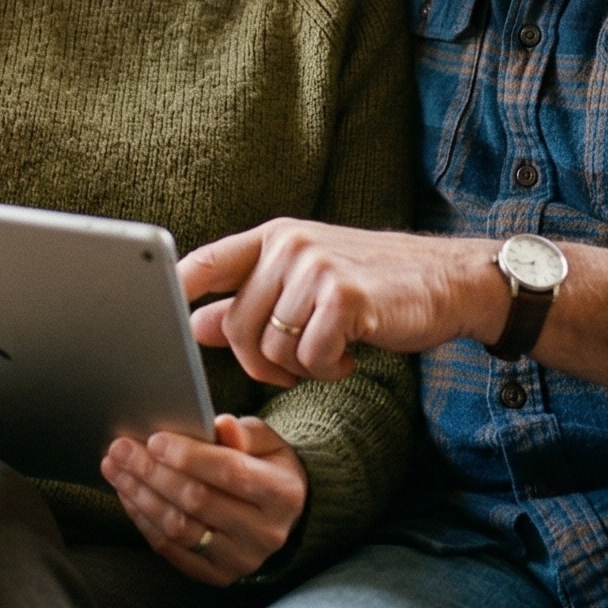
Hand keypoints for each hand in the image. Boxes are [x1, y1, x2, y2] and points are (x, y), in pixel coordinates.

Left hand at [101, 415, 308, 584]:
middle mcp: (265, 533)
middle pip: (197, 501)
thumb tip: (221, 426)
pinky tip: (128, 496)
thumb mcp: (268, 443)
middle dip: (152, 472)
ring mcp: (241, 560)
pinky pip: (171, 551)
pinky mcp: (218, 576)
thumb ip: (246, 433)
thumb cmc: (267, 468)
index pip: (230, 472)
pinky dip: (144, 522)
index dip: (189, 456)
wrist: (281, 516)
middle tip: (121, 449)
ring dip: (140, 497)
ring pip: (179, 528)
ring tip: (116, 470)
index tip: (154, 439)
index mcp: (283, 494)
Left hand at [180, 219, 501, 385]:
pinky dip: (327, 371)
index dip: (174, 294)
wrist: (448, 281)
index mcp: (274, 237)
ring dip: (296, 369)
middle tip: (296, 367)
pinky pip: (308, 357)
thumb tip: (194, 325)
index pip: (204, 262)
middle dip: (258, 362)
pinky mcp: (344, 296)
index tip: (160, 325)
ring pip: (269, 347)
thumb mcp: (306, 283)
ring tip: (328, 357)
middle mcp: (289, 244)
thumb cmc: (373, 286)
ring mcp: (316, 266)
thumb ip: (251, 299)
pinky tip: (350, 358)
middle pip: (233, 325)